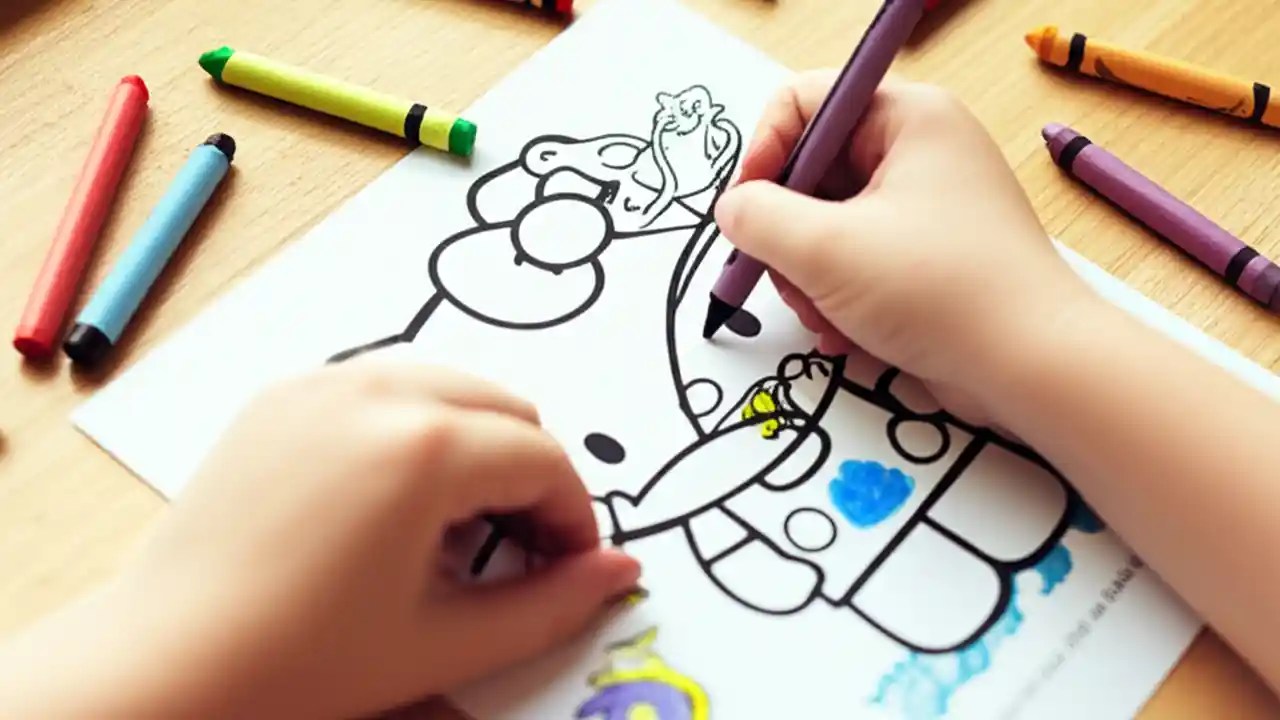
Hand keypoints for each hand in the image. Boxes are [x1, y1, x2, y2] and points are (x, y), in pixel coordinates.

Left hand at [0, 360, 639, 717]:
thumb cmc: (295, 664)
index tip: (566, 566)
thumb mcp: (443, 642)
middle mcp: (373, 391)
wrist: (162, 666)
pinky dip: (412, 425)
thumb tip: (619, 575)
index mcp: (422, 448)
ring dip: (474, 443)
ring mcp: (320, 385)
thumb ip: (550, 605)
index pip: (543, 460)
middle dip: (528, 474)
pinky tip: (389, 501)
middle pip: (505, 407)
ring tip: (449, 528)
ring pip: (447, 384)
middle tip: (515, 549)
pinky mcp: (280, 396)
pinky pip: (381, 384)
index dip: (572, 518)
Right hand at [714, 72, 1101, 424]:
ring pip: (828, 226)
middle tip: (789, 280)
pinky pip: (858, 263)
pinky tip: (848, 335)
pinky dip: (841, 299)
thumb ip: (758, 218)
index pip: (804, 103)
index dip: (764, 152)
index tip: (749, 211)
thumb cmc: (941, 292)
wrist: (1033, 369)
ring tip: (827, 317)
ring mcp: (928, 207)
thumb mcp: (825, 248)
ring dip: (810, 279)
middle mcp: (921, 152)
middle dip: (788, 236)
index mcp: (908, 118)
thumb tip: (733, 210)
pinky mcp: (930, 258)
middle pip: (812, 172)